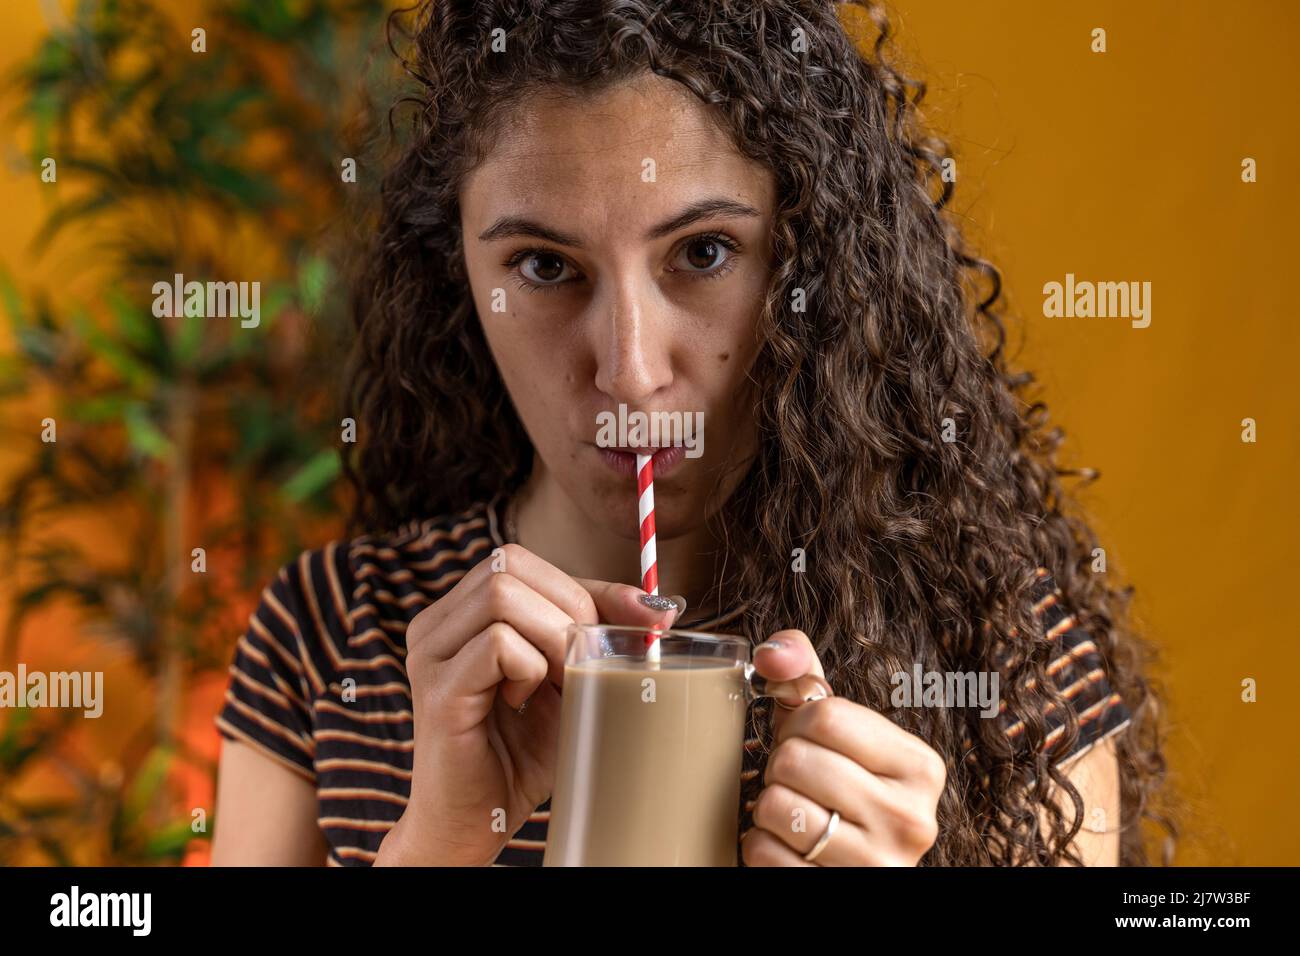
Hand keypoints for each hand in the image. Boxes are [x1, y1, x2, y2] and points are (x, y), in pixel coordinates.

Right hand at [375, 543, 679, 865]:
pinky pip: (499, 644)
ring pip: (503, 594)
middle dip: (569, 605)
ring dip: (552, 635)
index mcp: (459, 615)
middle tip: (584, 662)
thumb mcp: (568, 682)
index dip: (585, 584)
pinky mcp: (438, 690)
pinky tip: (523, 702)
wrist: (473, 826)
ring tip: (556, 682)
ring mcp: (430, 654)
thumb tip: (659, 607)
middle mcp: (436, 625)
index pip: (521, 560)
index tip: (642, 620)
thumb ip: (597, 638)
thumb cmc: (519, 755)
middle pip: (509, 561)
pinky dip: (531, 668)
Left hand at [740, 629, 945, 866]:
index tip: (808, 740)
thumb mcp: (838, 729)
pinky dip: (762, 845)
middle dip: (781, 766)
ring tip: (797, 812)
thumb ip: (805, 675)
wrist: (859, 866)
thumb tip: (772, 655)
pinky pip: (763, 852)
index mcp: (921, 766)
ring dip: (769, 807)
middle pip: (795, 759)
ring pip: (775, 805)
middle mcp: (911, 818)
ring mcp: (878, 864)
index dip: (798, 723)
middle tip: (801, 782)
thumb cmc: (842, 789)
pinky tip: (789, 846)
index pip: (826, 715)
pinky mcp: (837, 891)